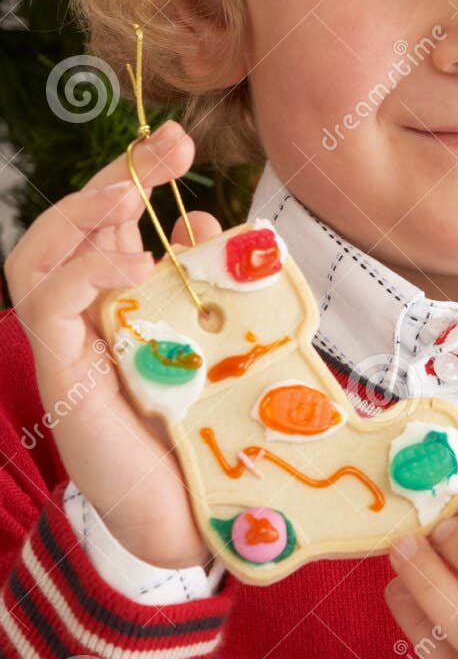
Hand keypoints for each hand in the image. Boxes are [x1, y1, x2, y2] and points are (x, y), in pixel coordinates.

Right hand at [3, 120, 221, 569]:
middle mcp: (85, 319)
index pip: (108, 223)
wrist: (197, 516)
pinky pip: (48, 309)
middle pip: (67, 229)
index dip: (136, 175)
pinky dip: (83, 274)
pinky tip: (130, 262)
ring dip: (81, 216)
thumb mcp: (220, 341)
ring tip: (130, 196)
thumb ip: (208, 285)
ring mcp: (69, 348)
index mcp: (120, 303)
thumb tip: (202, 223)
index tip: (182, 142)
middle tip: (171, 147)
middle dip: (114, 177)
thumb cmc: (210, 431)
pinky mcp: (65, 379)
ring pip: (35, 259)